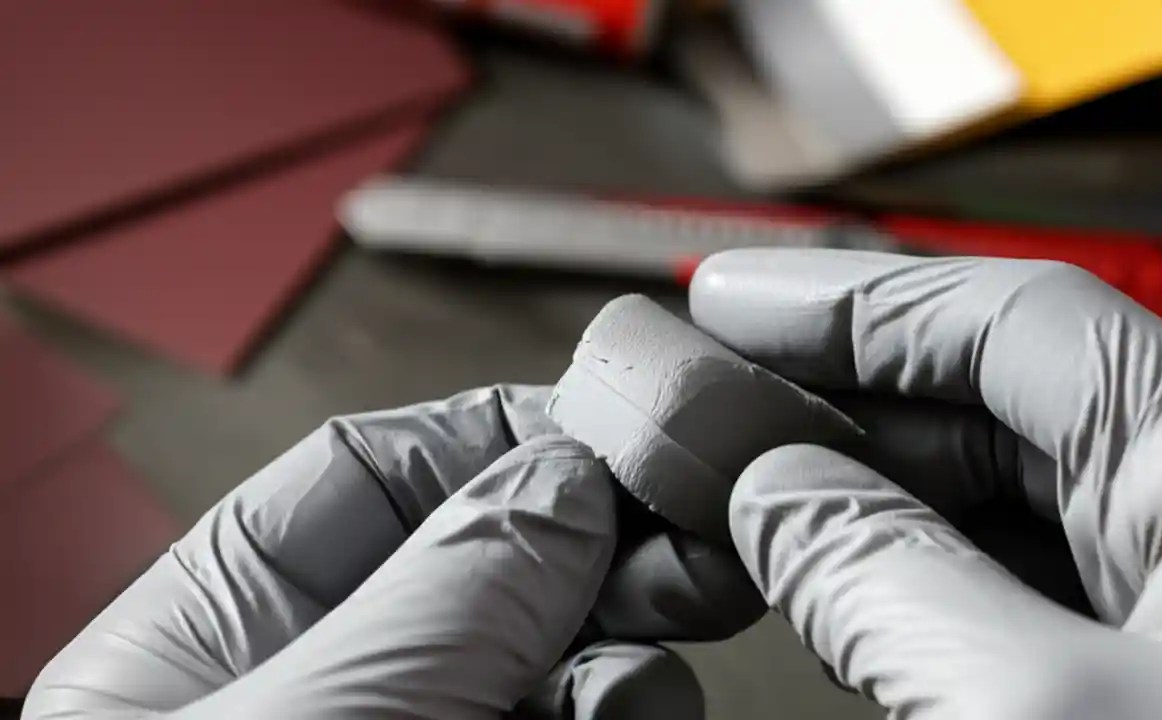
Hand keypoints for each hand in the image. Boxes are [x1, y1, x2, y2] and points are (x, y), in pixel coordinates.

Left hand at [23, 386, 762, 719]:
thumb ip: (439, 596)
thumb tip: (564, 480)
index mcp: (217, 643)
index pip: (372, 480)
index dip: (501, 433)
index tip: (618, 419)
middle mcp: (328, 689)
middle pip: (486, 563)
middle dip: (602, 528)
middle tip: (707, 511)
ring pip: (554, 654)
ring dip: (634, 627)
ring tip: (688, 612)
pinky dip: (629, 703)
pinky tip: (644, 707)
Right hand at [691, 250, 1161, 718]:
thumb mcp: (1043, 715)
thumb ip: (888, 581)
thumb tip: (771, 495)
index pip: (1023, 326)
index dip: (862, 299)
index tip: (734, 299)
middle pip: (986, 405)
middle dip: (836, 392)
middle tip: (709, 393)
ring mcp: (1152, 616)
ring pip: (971, 504)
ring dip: (845, 487)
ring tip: (730, 480)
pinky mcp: (1106, 689)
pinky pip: (976, 595)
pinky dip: (880, 577)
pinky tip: (806, 572)